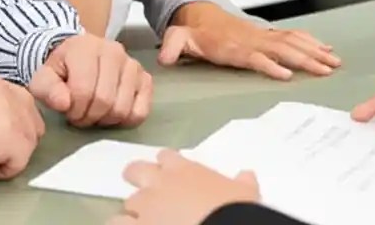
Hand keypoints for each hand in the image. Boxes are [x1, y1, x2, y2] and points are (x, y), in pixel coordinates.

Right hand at [0, 72, 44, 183]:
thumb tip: (10, 127)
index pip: (25, 106)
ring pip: (29, 144)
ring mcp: (10, 112)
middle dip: (15, 141)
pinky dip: (1, 170)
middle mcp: (6, 91)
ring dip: (7, 156)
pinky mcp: (9, 135)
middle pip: (33, 124)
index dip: (11, 127)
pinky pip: (20, 162)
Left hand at [30, 33, 152, 127]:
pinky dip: (125, 120)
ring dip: (105, 120)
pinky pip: (140, 111)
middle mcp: (114, 51)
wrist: (79, 56)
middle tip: (79, 115)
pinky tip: (111, 113)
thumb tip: (63, 103)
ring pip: (122, 108)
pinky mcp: (145, 78)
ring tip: (94, 112)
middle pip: (105, 101)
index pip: (83, 91)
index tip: (67, 110)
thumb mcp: (44, 77)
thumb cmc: (62, 69)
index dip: (73, 110)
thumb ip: (47, 89)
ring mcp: (133, 65)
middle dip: (88, 116)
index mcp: (87, 48)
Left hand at [109, 150, 259, 224]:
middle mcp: (158, 184)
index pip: (166, 156)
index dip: (166, 165)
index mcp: (184, 170)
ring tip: (139, 222)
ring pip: (127, 203)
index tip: (170, 173)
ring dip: (132, 212)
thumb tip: (247, 175)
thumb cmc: (233, 208)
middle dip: (136, 178)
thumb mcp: (245, 193)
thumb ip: (243, 182)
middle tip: (146, 193)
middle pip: (135, 170)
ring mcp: (144, 207)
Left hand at [159, 16, 340, 80]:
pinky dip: (311, 42)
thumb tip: (165, 57)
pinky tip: (326, 49)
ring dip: (315, 52)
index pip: (256, 55)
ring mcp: (264, 36)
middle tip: (325, 70)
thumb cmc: (195, 34)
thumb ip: (173, 47)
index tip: (287, 75)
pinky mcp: (269, 35)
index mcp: (235, 45)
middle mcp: (254, 39)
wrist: (201, 16)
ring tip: (333, 62)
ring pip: (294, 42)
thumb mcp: (179, 39)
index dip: (270, 65)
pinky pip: (294, 37)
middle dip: (305, 59)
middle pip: (283, 49)